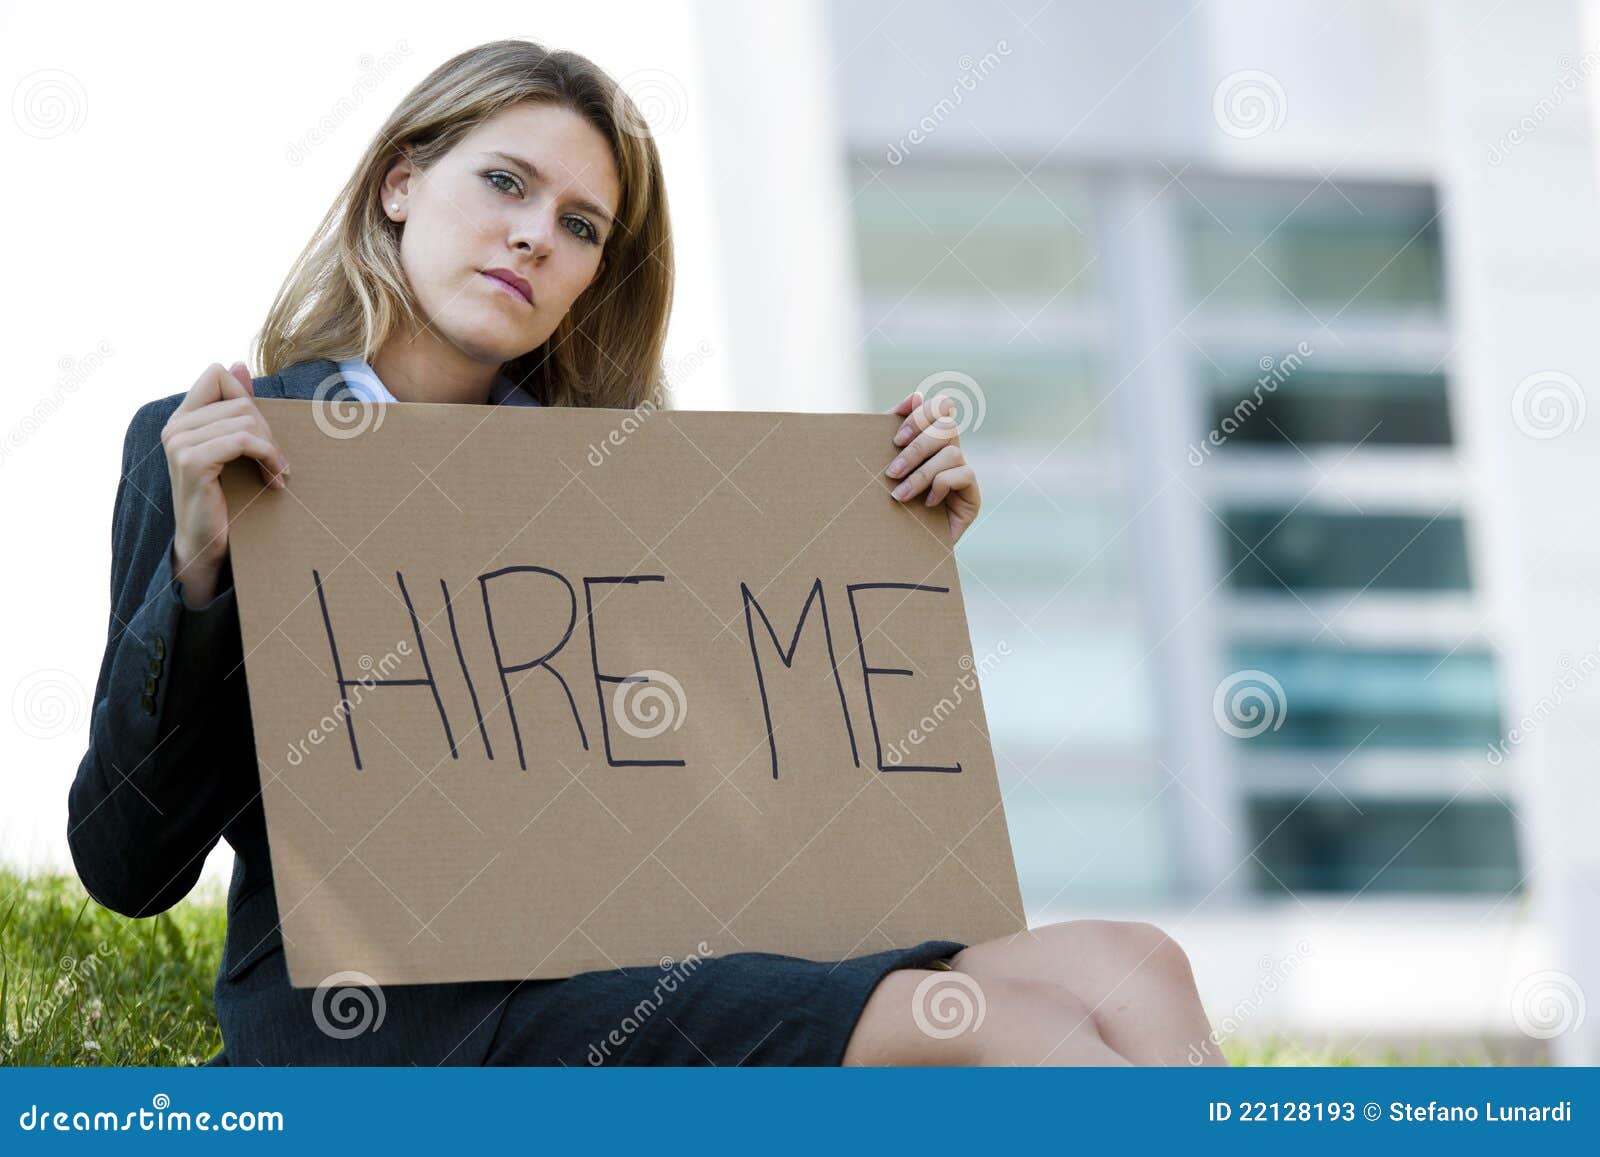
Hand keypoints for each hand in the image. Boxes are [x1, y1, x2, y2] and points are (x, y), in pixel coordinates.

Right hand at [160, 362, 289, 606]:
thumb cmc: (226, 498)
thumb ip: (234, 408)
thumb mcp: (233, 449)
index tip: (260, 433)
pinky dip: (268, 456)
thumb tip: (238, 363)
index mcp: (183, 419)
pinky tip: (276, 478)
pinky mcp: (191, 462)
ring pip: (244, 420)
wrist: (208, 544)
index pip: (217, 374)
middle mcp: (175, 427)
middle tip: (276, 461)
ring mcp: (179, 443)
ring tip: (276, 472)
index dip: (247, 397)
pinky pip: (242, 440)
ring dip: (271, 448)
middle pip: (240, 401)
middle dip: (267, 430)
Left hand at [884, 390, 980, 543]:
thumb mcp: (884, 463)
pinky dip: (940, 485)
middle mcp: (950, 452)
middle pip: (947, 425)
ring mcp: (963, 473)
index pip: (939, 408)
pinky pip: (963, 474)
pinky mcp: (973, 496)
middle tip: (891, 472)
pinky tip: (927, 504)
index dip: (920, 416)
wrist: (895, 549)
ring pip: (952, 453)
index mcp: (930, 439)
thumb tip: (916, 394)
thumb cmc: (885, 503)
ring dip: (921, 474)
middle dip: (916, 448)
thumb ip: (894, 427)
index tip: (895, 439)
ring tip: (899, 496)